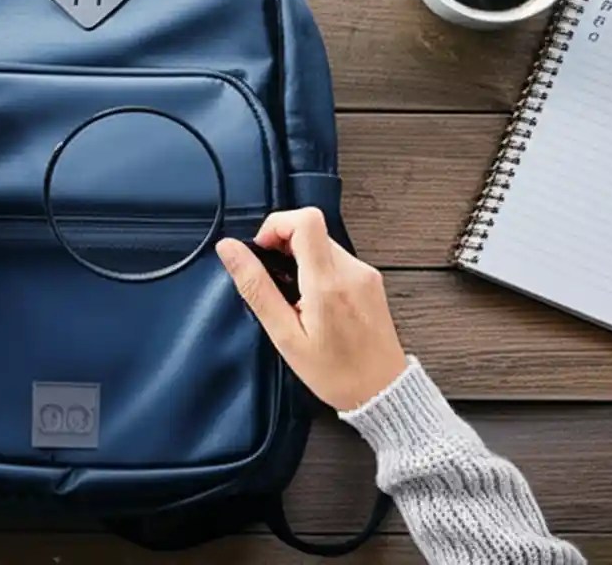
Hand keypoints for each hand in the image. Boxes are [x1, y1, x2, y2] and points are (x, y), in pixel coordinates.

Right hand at [215, 208, 406, 410]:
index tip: (263, 251)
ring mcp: (365, 273)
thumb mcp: (285, 335)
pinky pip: (337, 259)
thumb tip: (229, 249)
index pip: (305, 220)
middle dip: (284, 246)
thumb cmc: (334, 372)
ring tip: (295, 298)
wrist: (382, 391)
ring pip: (323, 243)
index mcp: (327, 283)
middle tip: (275, 282)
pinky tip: (315, 302)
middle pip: (312, 229)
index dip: (276, 225)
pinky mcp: (371, 280)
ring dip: (301, 259)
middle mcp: (351, 270)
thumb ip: (256, 287)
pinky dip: (318, 269)